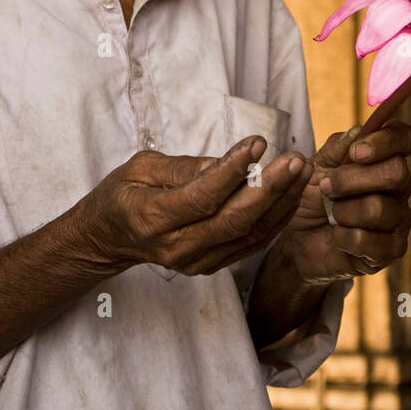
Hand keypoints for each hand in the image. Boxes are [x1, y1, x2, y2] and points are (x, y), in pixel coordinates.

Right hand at [79, 136, 313, 276]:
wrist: (108, 240)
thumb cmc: (123, 195)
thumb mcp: (141, 167)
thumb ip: (185, 167)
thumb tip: (231, 162)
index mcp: (153, 218)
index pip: (202, 197)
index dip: (233, 171)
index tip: (259, 143)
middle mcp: (176, 247)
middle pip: (233, 221)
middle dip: (270, 189)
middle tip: (295, 160)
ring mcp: (195, 262)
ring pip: (249, 236)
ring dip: (281, 203)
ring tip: (302, 171)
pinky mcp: (210, 266)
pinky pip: (251, 245)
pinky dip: (275, 220)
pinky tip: (291, 195)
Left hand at [282, 118, 410, 282]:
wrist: (299, 240)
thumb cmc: (311, 198)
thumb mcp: (315, 167)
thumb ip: (336, 149)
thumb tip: (358, 132)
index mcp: (385, 159)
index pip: (404, 139)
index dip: (386, 141)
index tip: (356, 152)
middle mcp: (399, 188)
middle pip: (396, 172)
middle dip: (353, 179)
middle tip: (326, 187)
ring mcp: (399, 219)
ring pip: (379, 208)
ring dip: (343, 211)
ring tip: (331, 215)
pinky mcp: (392, 250)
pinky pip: (372, 242)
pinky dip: (344, 238)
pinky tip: (337, 237)